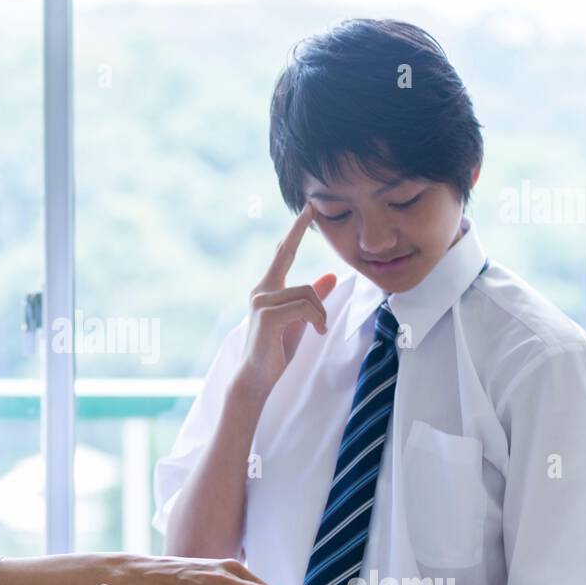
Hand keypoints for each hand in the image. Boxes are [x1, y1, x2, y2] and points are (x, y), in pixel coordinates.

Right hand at [235, 205, 338, 400]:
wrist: (256, 378)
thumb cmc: (275, 351)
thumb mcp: (301, 321)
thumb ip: (313, 298)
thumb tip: (329, 276)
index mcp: (267, 290)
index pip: (283, 254)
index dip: (294, 231)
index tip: (307, 210)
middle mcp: (261, 291)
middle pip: (292, 262)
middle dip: (297, 229)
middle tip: (312, 206)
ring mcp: (261, 302)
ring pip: (307, 293)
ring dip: (320, 313)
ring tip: (319, 330)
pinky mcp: (267, 317)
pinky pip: (304, 307)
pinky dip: (316, 320)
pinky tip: (316, 333)